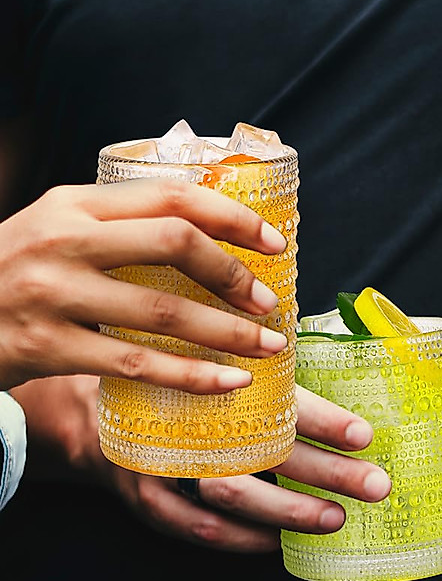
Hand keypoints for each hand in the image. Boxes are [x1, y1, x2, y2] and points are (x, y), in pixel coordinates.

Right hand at [0, 180, 289, 392]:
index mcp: (75, 204)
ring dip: (228, 332)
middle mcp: (64, 239)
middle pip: (173, 241)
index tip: (276, 243)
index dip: (233, 218)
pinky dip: (192, 376)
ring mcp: (54, 292)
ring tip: (269, 347)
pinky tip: (230, 384)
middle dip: (234, 274)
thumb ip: (120, 227)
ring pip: (162, 309)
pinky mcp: (48, 345)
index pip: (170, 196)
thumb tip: (212, 233)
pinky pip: (137, 363)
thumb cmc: (16, 274)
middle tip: (271, 303)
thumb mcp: (59, 230)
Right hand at [14, 376, 391, 552]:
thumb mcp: (223, 361)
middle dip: (329, 471)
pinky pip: (195, 526)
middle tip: (377, 485)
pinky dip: (238, 539)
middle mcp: (193, 418)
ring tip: (336, 518)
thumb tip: (348, 374)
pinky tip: (277, 544)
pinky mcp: (146, 495)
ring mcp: (166, 461)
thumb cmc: (182, 381)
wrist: (91, 406)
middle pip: (269, 450)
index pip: (282, 401)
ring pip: (234, 493)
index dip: (325, 420)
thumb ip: (274, 371)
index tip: (364, 436)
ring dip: (289, 510)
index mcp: (221, 377)